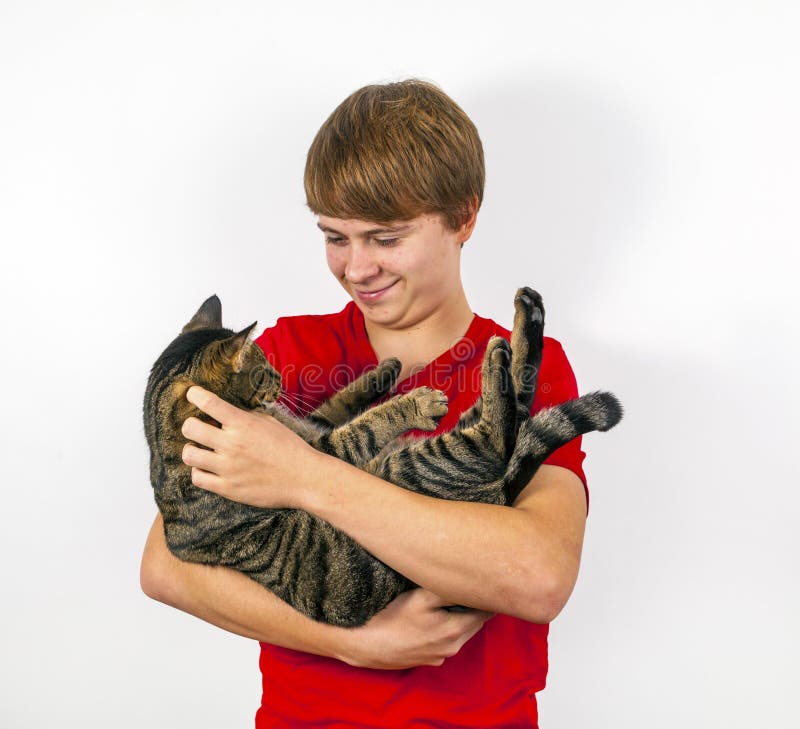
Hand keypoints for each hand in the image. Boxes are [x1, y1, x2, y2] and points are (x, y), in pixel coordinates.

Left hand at [180, 385, 319, 508]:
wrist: (304, 478)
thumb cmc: (290, 448)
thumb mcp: (270, 423)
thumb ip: (245, 417)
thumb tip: (224, 413)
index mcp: (243, 424)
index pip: (209, 402)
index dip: (195, 395)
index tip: (193, 394)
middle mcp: (231, 444)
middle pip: (190, 428)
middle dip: (190, 425)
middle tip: (198, 428)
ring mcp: (228, 468)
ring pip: (189, 454)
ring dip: (192, 449)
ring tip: (200, 449)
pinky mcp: (227, 488)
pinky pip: (198, 478)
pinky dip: (199, 471)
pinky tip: (208, 468)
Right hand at [336, 588, 493, 669]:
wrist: (364, 645)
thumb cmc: (392, 617)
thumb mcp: (421, 597)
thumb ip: (450, 590)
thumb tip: (472, 581)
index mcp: (456, 630)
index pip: (486, 611)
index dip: (487, 594)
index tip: (487, 579)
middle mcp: (453, 647)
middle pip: (475, 621)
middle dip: (476, 604)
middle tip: (472, 582)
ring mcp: (440, 656)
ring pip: (461, 631)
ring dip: (461, 615)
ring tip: (453, 596)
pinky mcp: (427, 659)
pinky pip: (446, 640)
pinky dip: (446, 626)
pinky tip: (433, 616)